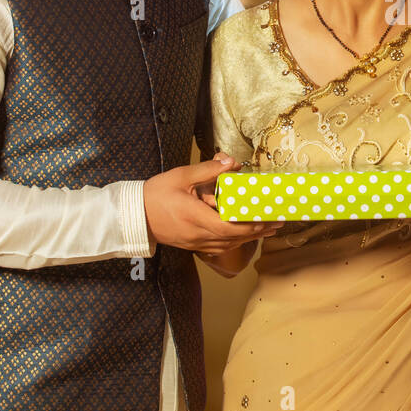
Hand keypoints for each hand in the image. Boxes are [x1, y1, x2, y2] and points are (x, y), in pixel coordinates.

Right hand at [144, 155, 280, 253]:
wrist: (132, 216)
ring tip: (266, 229)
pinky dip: (234, 242)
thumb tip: (231, 162)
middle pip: (235, 239)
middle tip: (277, 222)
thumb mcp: (181, 176)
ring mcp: (195, 243)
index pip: (231, 227)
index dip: (253, 225)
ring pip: (228, 245)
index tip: (270, 218)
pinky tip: (242, 236)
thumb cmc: (155, 194)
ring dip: (249, 238)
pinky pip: (218, 247)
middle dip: (258, 231)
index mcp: (196, 217)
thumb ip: (208, 170)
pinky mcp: (192, 245)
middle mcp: (198, 234)